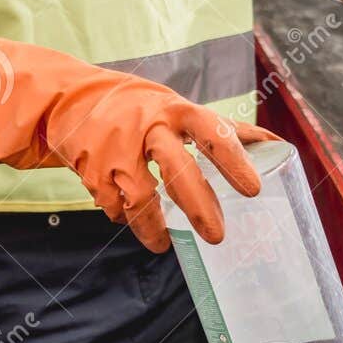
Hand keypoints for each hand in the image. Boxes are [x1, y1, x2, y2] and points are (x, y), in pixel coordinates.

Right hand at [0, 39, 278, 252]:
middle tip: (217, 236)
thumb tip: (274, 141)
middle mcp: (148, 127)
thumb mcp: (180, 108)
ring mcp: (117, 149)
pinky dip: (125, 217)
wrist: (68, 99)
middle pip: (177, 168)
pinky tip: (131, 219)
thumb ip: (223, 128)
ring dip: (154, 226)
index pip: (212, 132)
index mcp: (176, 111)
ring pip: (140, 197)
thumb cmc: (139, 107)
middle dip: (198, 205)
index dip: (234, 160)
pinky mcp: (92, 170)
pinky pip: (113, 205)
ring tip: (163, 243)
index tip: (253, 189)